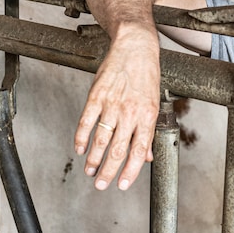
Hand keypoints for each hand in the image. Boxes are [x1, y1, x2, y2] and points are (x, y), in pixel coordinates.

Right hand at [74, 29, 161, 189]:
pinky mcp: (96, 95)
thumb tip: (147, 156)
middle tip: (100, 185)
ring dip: (93, 159)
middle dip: (108, 171)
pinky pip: (86, 121)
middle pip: (117, 150)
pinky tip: (80, 149)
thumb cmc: (146, 75)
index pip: (138, 151)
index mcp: (147, 116)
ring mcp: (111, 104)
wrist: (135, 47)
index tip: (122, 185)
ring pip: (100, 139)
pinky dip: (81, 137)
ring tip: (89, 172)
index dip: (130, 171)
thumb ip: (148, 131)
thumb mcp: (153, 103)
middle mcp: (130, 112)